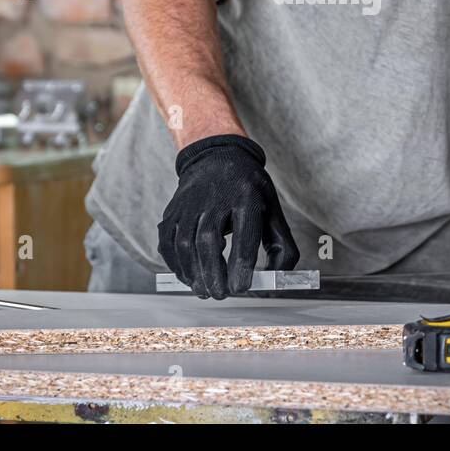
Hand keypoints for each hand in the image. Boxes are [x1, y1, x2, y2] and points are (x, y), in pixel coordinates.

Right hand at [157, 134, 299, 299]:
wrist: (216, 157)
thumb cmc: (249, 191)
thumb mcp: (273, 210)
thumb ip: (281, 247)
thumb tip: (274, 282)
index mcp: (246, 196)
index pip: (244, 234)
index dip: (242, 265)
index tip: (241, 288)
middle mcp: (216, 197)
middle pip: (209, 240)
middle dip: (213, 273)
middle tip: (221, 294)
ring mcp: (190, 204)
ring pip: (185, 243)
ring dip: (193, 272)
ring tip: (205, 290)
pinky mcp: (172, 211)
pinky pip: (168, 242)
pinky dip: (176, 265)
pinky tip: (189, 276)